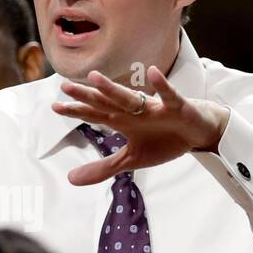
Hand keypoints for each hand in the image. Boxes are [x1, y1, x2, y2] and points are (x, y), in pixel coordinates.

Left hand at [53, 66, 229, 185]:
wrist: (198, 133)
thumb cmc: (164, 141)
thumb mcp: (131, 160)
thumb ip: (102, 168)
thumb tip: (70, 179)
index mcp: (123, 121)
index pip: (95, 115)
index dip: (77, 111)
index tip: (55, 107)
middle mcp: (135, 111)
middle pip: (107, 102)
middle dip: (87, 95)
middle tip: (65, 86)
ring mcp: (155, 108)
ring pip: (131, 98)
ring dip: (114, 89)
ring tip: (95, 78)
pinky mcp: (177, 107)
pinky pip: (169, 96)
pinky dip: (163, 87)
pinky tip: (154, 73)